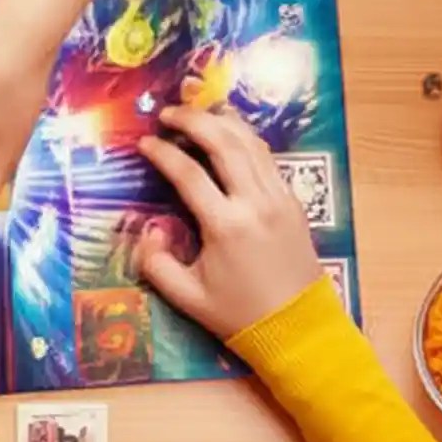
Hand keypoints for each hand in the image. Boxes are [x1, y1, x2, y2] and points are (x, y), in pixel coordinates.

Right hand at [133, 107, 322, 338]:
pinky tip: (229, 134)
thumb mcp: (186, 297)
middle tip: (168, 113)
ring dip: (221, 121)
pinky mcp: (293, 201)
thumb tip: (147, 231)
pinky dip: (245, 138)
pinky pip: (267, 158)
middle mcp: (255, 203)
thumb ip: (156, 263)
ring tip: (196, 113)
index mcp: (226, 225)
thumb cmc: (238, 313)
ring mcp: (279, 197)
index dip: (162, 153)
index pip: (188, 173)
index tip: (144, 143)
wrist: (297, 328)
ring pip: (250, 143)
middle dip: (193, 120)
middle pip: (224, 142)